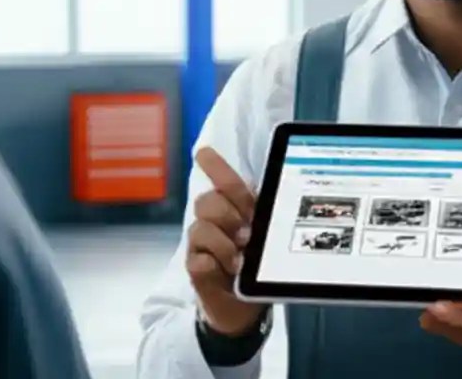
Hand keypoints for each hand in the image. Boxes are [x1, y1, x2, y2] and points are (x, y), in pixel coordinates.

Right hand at [186, 147, 266, 335]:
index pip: (224, 182)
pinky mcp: (194, 267)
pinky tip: (224, 273)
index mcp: (237, 210)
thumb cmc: (258, 268)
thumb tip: (256, 213)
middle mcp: (215, 222)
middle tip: (246, 236)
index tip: (204, 153)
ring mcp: (201, 244)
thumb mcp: (267, 242)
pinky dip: (214, 266)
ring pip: (200, 228)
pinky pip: (197, 259)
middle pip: (208, 201)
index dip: (214, 166)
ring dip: (224, 245)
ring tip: (239, 262)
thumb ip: (263, 221)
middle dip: (227, 214)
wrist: (244, 308)